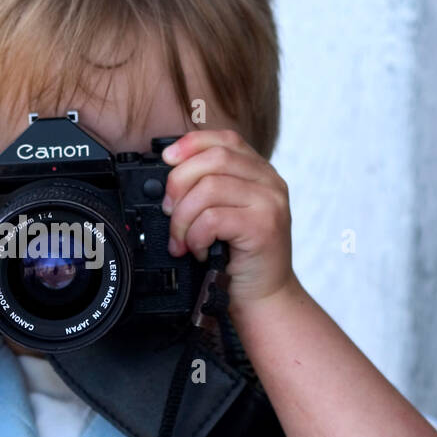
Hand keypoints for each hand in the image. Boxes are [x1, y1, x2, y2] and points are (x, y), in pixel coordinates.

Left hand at [160, 129, 295, 308]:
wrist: (265, 297)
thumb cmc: (239, 257)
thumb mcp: (225, 214)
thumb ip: (208, 189)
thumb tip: (168, 174)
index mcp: (259, 173)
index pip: (225, 139)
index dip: (191, 144)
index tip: (166, 159)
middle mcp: (269, 182)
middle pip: (213, 159)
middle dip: (179, 184)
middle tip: (169, 213)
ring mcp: (270, 203)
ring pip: (208, 188)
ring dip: (183, 217)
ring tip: (182, 240)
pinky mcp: (264, 227)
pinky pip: (213, 218)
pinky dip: (195, 235)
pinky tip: (198, 250)